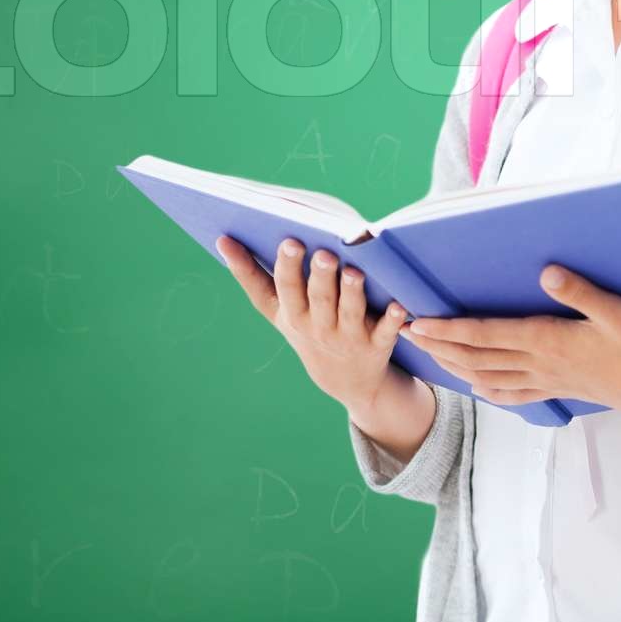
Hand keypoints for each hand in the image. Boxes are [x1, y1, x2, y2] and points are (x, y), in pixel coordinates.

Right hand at [216, 236, 406, 414]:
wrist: (346, 381)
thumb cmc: (307, 327)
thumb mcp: (278, 310)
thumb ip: (252, 277)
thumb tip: (222, 240)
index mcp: (292, 314)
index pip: (284, 288)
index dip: (286, 266)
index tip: (288, 240)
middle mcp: (318, 326)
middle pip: (317, 298)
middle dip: (319, 275)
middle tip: (323, 252)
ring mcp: (347, 337)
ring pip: (349, 312)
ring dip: (351, 292)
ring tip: (353, 271)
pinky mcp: (377, 345)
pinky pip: (385, 332)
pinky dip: (392, 320)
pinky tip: (399, 305)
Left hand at [400, 265, 620, 419]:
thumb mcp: (619, 312)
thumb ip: (581, 292)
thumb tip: (546, 272)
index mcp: (548, 341)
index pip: (486, 335)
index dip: (450, 329)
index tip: (420, 323)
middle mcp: (540, 364)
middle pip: (477, 357)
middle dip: (439, 346)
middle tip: (406, 335)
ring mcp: (548, 380)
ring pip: (488, 377)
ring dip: (454, 366)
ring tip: (429, 356)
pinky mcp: (558, 390)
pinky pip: (513, 393)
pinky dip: (487, 390)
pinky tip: (476, 387)